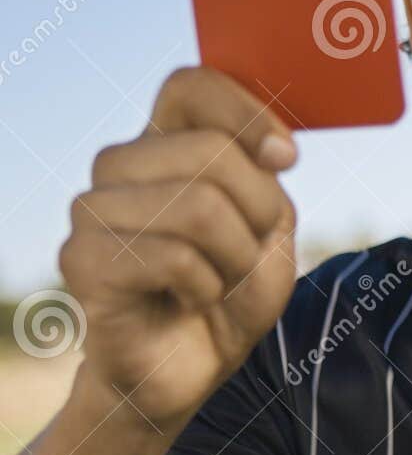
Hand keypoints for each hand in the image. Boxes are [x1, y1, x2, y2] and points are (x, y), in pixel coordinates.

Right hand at [60, 66, 298, 429]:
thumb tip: (275, 149)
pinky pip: (175, 257)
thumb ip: (269, 177)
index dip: (246, 113)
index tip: (286, 160)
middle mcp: (120, 168)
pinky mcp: (82, 261)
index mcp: (165, 144)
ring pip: (199, 205)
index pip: (190, 85)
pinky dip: (208, 287)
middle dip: (259, 209)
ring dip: (235, 256)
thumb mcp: (271, 227)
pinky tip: (190, 301)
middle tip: (249, 252)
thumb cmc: (230, 292)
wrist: (188, 370)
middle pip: (211, 149)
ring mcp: (92, 211)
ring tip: (217, 280)